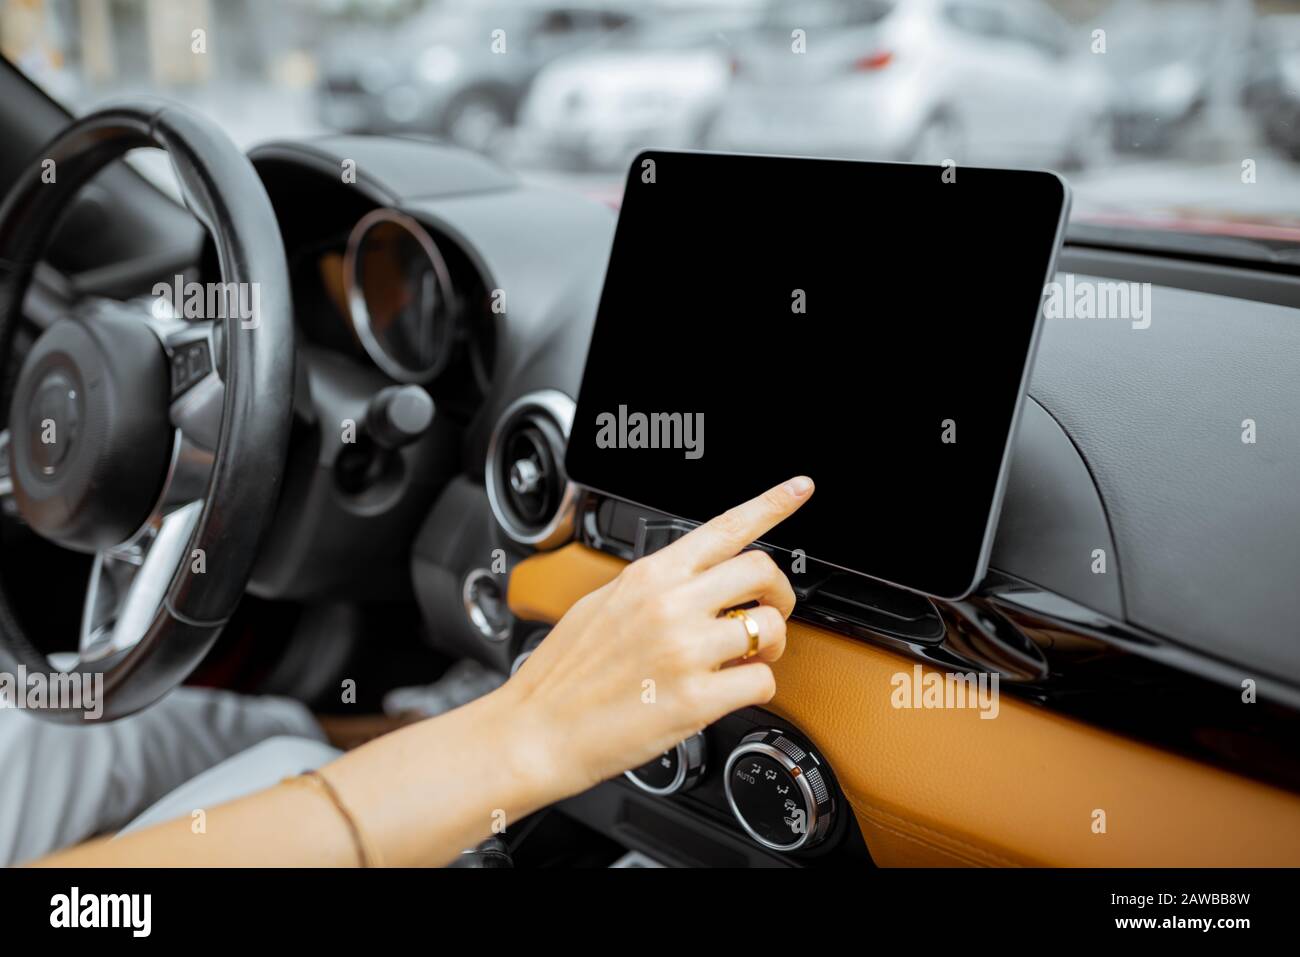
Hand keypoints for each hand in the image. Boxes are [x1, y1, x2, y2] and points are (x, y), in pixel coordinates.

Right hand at [505, 476, 814, 797]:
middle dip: (779, 593)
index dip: (771, 503)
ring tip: (744, 660)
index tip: (799, 488)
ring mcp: (685, 651)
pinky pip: (762, 683)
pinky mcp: (696, 700)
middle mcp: (670, 605)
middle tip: (770, 612)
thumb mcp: (601, 603)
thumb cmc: (562, 675)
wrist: (536, 731)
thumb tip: (691, 579)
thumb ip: (652, 585)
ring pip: (771, 628)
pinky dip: (755, 689)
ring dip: (770, 646)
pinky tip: (728, 691)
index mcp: (649, 576)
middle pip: (763, 571)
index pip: (724, 526)